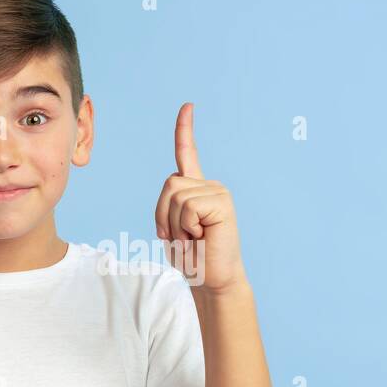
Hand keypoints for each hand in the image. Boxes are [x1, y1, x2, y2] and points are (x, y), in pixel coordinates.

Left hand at [154, 103, 245, 291]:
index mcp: (196, 189)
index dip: (185, 130)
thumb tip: (176, 179)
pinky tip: (203, 236)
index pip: (188, 154)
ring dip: (175, 224)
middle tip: (183, 236)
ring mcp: (218, 192)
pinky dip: (187, 226)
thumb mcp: (172, 227)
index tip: (188, 106)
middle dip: (164, 215)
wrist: (212, 280)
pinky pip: (187, 206)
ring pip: (175, 195)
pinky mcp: (222, 202)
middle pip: (168, 184)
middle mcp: (209, 185)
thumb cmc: (192, 258)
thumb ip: (169, 203)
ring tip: (194, 238)